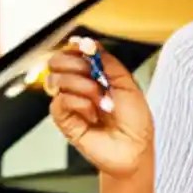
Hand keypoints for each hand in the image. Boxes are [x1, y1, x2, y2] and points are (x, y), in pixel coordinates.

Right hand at [46, 36, 153, 178]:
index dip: (77, 48)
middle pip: (57, 62)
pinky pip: (59, 101)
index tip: (85, 47)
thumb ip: (109, 62)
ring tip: (100, 100)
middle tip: (95, 77)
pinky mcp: (65, 120)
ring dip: (82, 86)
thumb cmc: (136, 122)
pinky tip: (92, 114)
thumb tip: (91, 43)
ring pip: (57, 79)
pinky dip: (79, 104)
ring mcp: (71, 103)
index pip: (74, 53)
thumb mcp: (128, 85)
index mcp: (95, 77)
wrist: (135, 149)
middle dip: (75, 64)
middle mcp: (80, 87)